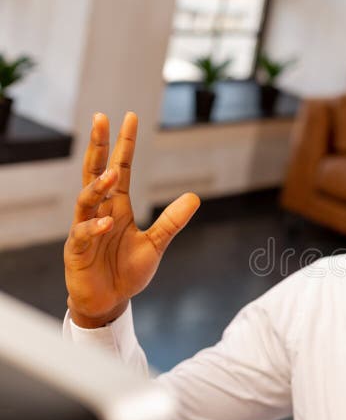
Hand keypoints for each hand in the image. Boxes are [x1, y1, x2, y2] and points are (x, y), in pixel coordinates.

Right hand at [64, 112, 200, 327]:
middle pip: (95, 172)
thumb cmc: (127, 271)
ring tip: (110, 174)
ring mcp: (86, 230)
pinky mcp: (77, 251)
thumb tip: (194, 197)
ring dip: (97, 186)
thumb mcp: (156, 244)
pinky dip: (94, 228)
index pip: (119, 168)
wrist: (110, 301)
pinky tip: (108, 223)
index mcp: (118, 207)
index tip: (129, 117)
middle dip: (98, 146)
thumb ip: (172, 222)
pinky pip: (82, 234)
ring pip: (86, 200)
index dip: (124, 144)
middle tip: (100, 118)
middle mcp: (100, 212)